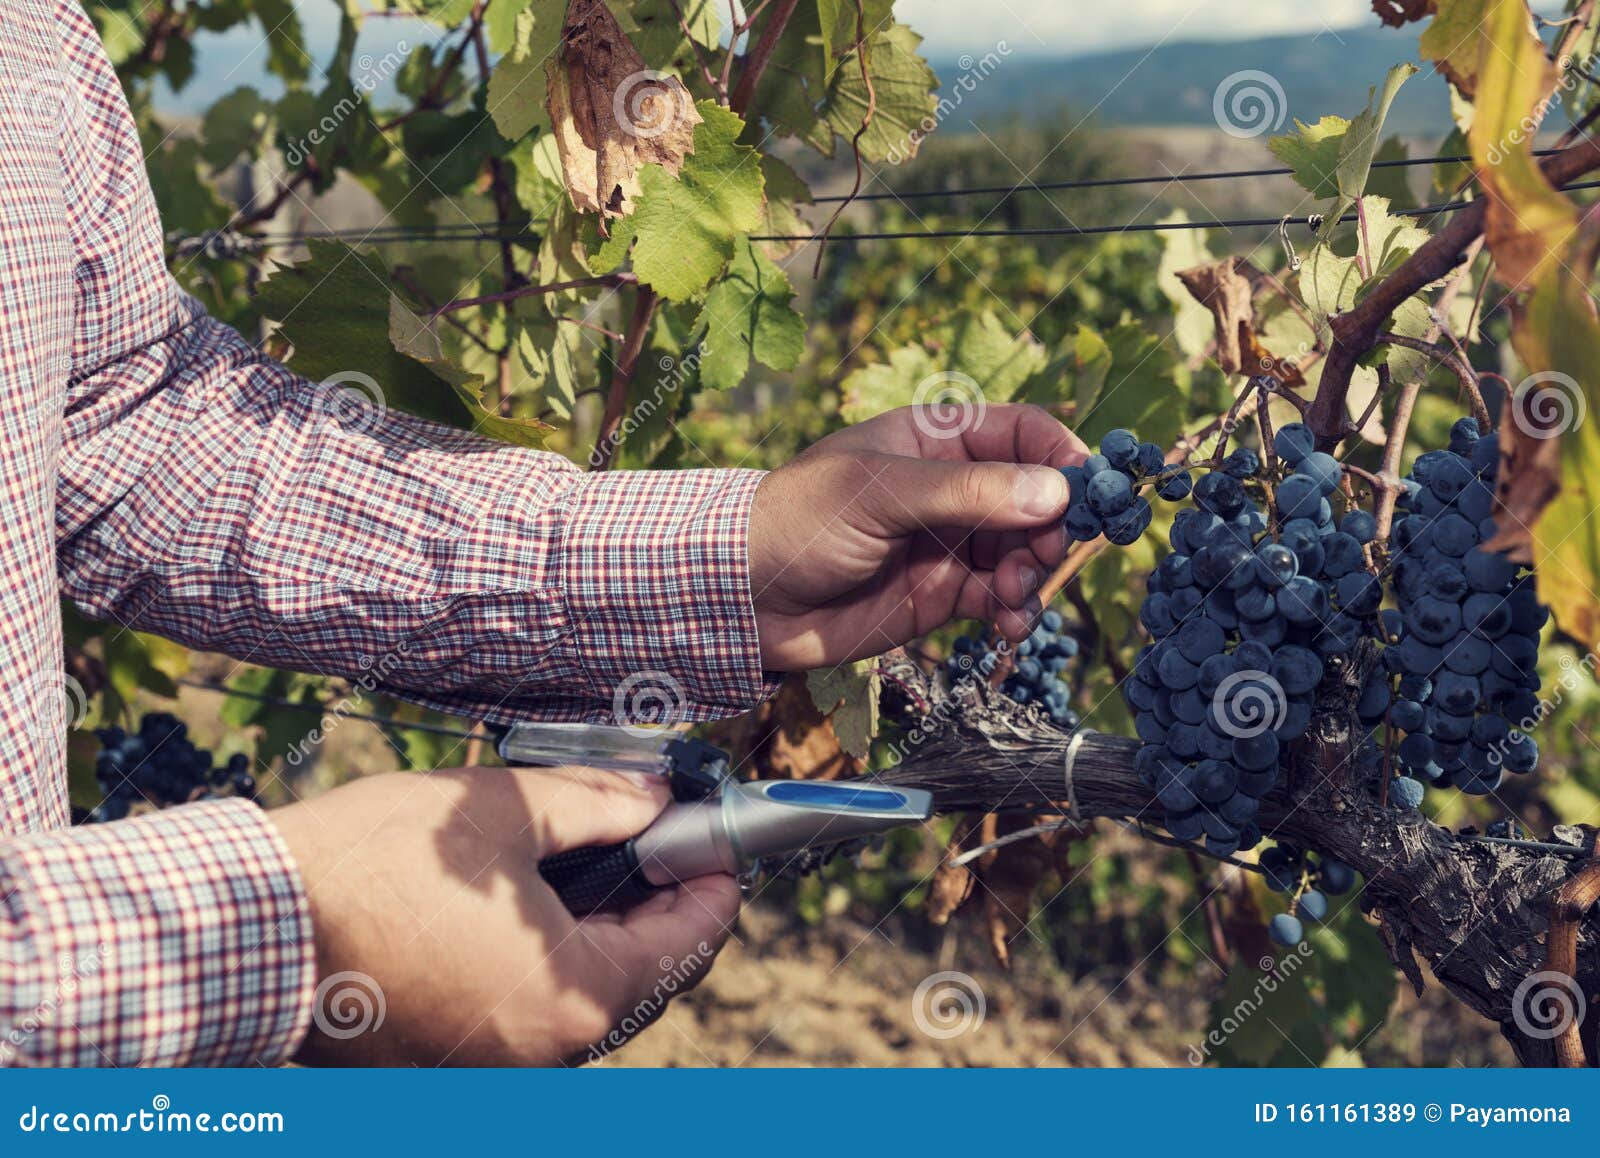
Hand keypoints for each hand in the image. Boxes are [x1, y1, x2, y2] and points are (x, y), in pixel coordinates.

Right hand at [270, 766, 739, 1065]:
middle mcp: (543, 1053)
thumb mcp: (503, 814)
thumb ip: (597, 806)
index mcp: (574, 999)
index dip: (710, 883)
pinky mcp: (445, 1063)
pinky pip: (522, 1011)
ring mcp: (492, 1068)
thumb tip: (654, 800)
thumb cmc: (371, 868)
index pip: (684, 945)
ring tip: (593, 859)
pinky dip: (540, 961)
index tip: (717, 843)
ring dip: (598, 933)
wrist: (251, 928)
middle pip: (637, 976)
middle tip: (655, 839)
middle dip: (655, 904)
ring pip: (579, 995)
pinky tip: (527, 904)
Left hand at [749, 404, 1087, 668]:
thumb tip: (1056, 493)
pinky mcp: (942, 596)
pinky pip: (1000, 600)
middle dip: (1053, 527)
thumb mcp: (882, 493)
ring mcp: (949, 544)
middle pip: (1037, 498)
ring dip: (1035, 574)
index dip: (1062, 457)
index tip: (1088, 492)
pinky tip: (1008, 626)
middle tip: (1046, 556)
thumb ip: (968, 493)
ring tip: (1013, 594)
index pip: (1023, 433)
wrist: (746, 599)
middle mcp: (952, 490)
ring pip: (1025, 552)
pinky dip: (1015, 612)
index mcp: (935, 440)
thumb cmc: (802, 521)